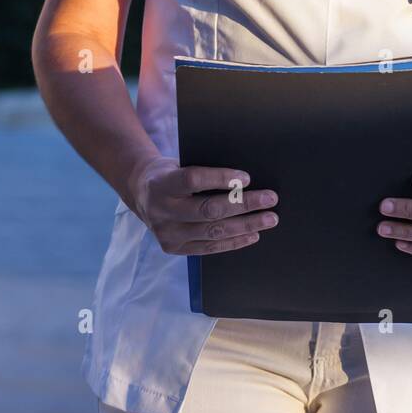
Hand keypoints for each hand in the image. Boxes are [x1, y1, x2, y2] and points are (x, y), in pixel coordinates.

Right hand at [129, 155, 278, 255]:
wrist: (141, 192)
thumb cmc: (171, 172)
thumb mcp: (179, 163)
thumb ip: (203, 171)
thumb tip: (245, 178)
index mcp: (162, 183)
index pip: (193, 179)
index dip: (221, 178)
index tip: (248, 177)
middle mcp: (162, 211)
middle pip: (208, 209)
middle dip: (244, 204)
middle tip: (270, 199)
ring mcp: (167, 234)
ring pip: (213, 232)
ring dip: (246, 225)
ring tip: (269, 218)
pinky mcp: (174, 249)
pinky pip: (209, 248)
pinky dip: (234, 241)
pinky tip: (253, 234)